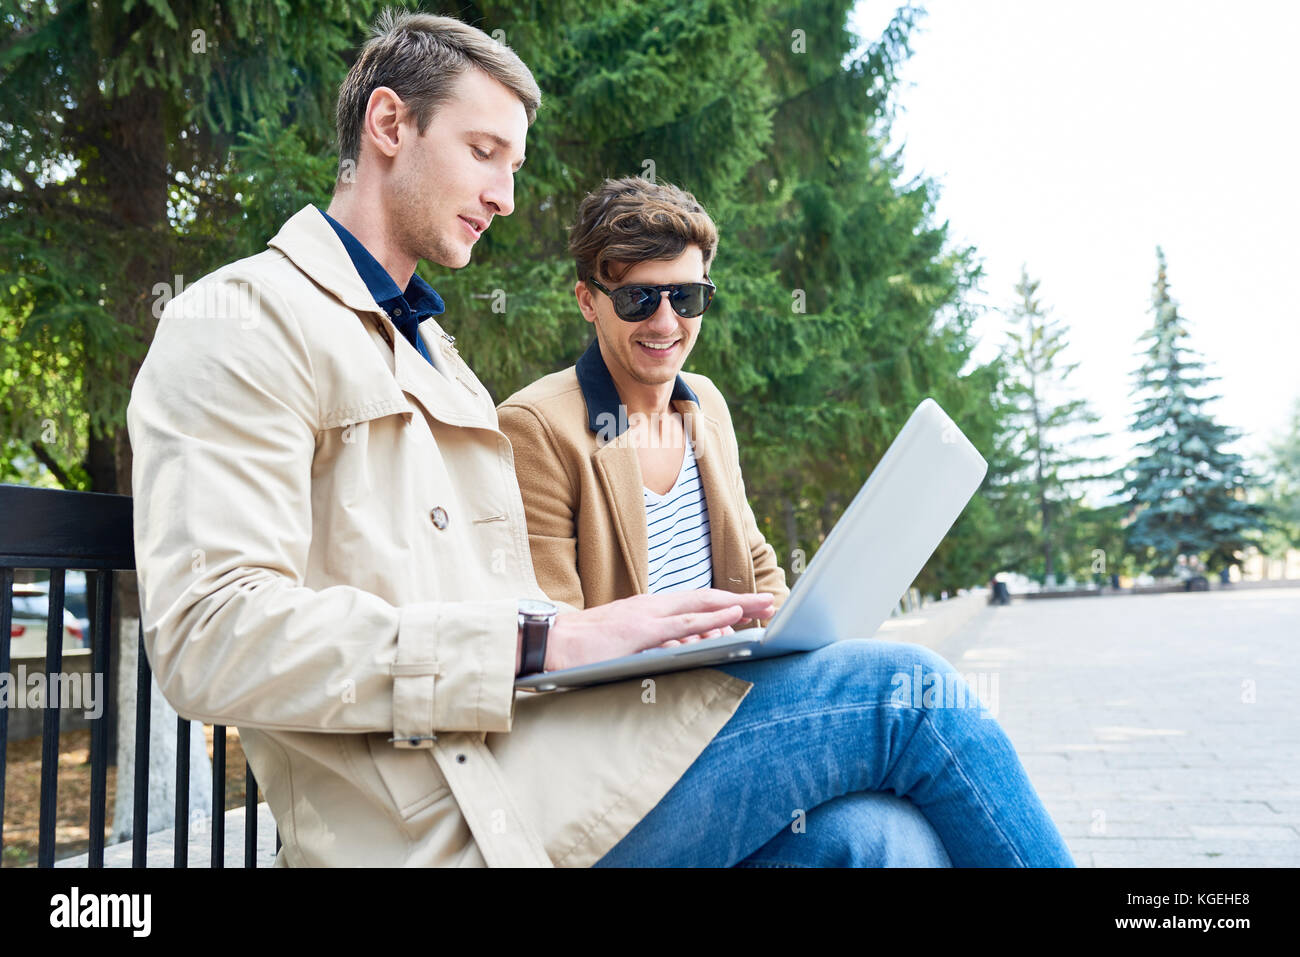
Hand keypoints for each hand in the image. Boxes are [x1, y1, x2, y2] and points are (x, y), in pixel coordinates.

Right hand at [545, 590, 775, 671]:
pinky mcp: (642, 630)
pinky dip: (713, 618)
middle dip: (741, 599)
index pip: (694, 601)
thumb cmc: (584, 647)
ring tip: (765, 607)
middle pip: (706, 598)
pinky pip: (685, 623)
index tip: (750, 606)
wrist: (551, 643)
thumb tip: (685, 650)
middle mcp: (652, 605)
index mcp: (648, 608)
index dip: (725, 603)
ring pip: (703, 606)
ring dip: (737, 605)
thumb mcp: (625, 643)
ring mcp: (648, 616)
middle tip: (771, 601)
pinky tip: (734, 617)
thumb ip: (654, 644)